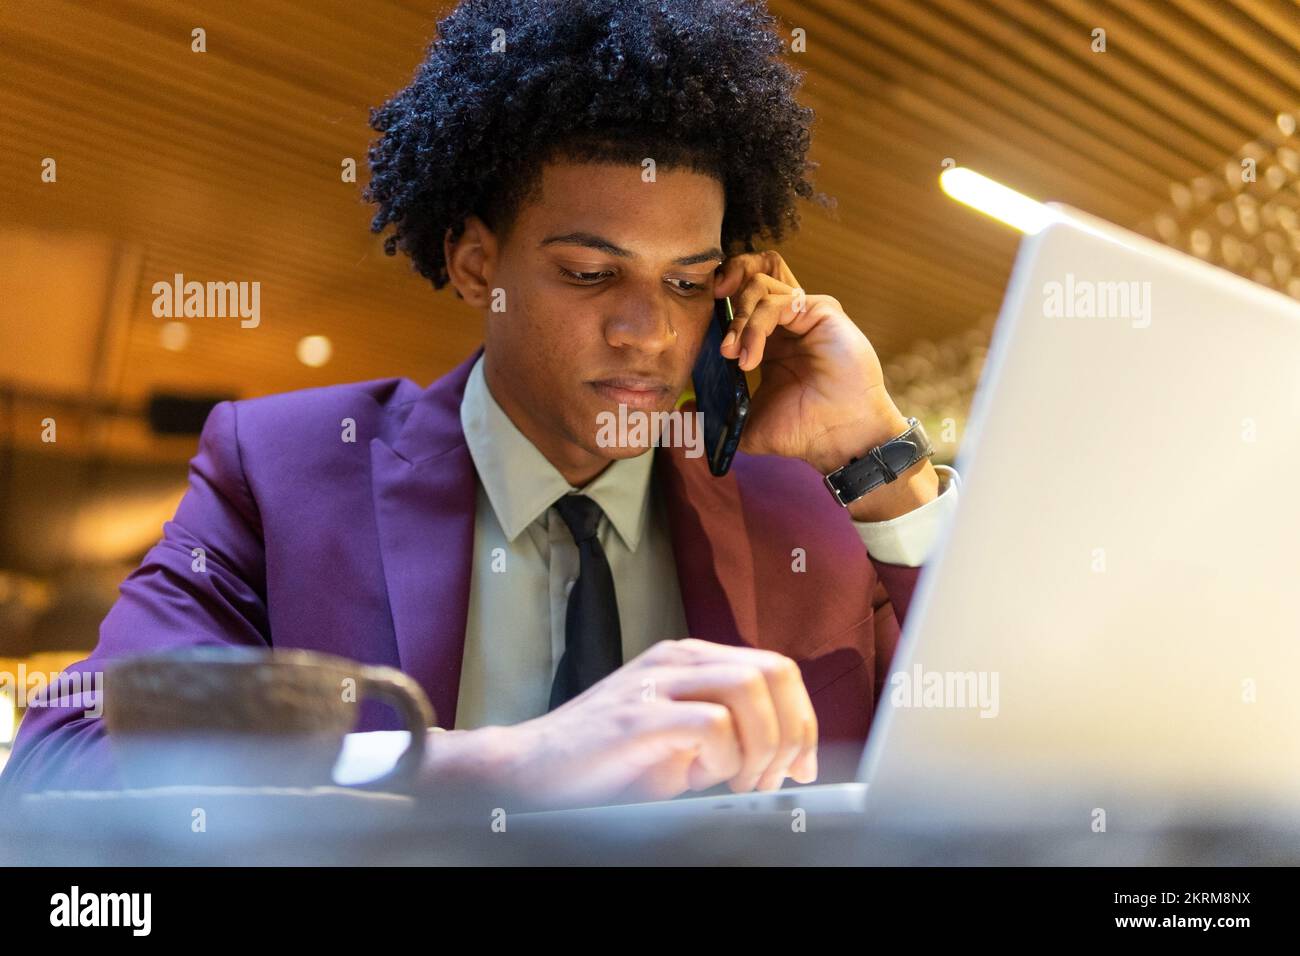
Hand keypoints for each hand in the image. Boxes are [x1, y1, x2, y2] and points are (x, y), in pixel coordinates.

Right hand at [421, 638, 817, 811]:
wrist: (531, 770)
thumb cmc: (605, 762)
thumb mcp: (680, 740)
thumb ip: (728, 731)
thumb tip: (786, 758)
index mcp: (690, 660)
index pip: (775, 668)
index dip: (803, 719)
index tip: (802, 766)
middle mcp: (676, 660)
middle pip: (773, 670)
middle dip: (793, 731)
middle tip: (779, 778)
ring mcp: (655, 683)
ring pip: (749, 688)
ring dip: (762, 744)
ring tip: (744, 782)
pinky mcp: (637, 717)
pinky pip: (711, 724)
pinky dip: (725, 758)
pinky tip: (706, 780)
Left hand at [713, 251, 939, 520]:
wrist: (838, 441)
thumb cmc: (802, 432)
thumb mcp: (746, 425)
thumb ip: (715, 416)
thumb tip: (681, 411)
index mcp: (768, 338)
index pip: (739, 297)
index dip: (718, 297)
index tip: (698, 317)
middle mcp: (786, 320)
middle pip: (752, 273)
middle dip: (725, 289)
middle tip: (714, 325)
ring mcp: (804, 312)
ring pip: (759, 285)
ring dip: (738, 319)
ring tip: (734, 355)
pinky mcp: (820, 311)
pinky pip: (777, 302)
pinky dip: (755, 327)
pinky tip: (749, 358)